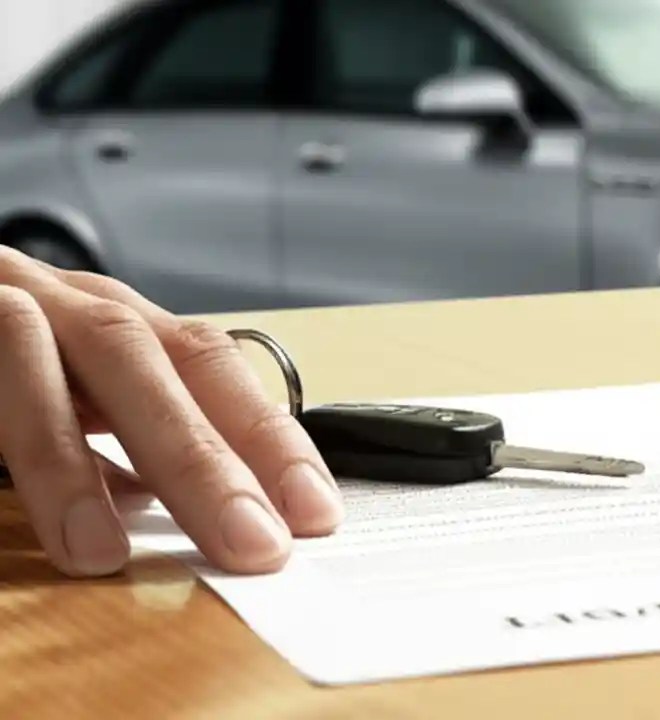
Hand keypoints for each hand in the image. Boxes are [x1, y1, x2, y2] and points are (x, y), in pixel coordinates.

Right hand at [0, 250, 342, 576]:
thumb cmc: (10, 353)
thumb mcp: (82, 383)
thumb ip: (139, 435)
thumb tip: (218, 507)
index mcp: (112, 318)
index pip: (210, 364)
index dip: (268, 435)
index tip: (315, 512)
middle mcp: (56, 302)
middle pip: (139, 361)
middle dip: (200, 457)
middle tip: (251, 542)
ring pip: (28, 358)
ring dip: (66, 460)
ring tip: (100, 549)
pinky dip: (5, 448)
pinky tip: (43, 513)